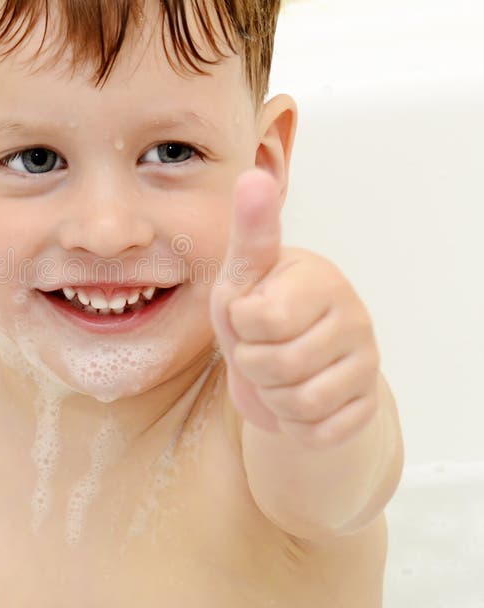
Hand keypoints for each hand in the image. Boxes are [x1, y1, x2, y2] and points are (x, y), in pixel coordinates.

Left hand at [209, 168, 380, 448]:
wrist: (285, 372)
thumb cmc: (259, 314)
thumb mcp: (242, 276)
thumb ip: (250, 231)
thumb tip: (253, 176)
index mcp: (320, 277)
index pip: (261, 318)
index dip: (241, 326)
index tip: (249, 315)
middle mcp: (354, 315)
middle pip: (278, 365)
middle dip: (252, 365)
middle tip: (260, 350)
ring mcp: (367, 362)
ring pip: (300, 402)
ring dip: (271, 397)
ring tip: (276, 375)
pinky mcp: (367, 405)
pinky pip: (318, 431)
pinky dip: (293, 425)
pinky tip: (296, 400)